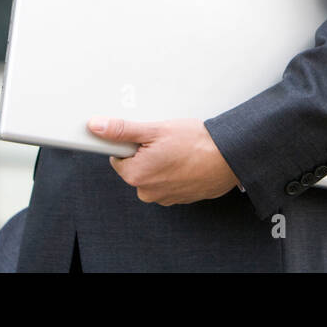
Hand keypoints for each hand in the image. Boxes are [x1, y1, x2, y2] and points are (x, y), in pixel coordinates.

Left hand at [88, 116, 240, 204]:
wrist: (230, 156)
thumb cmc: (196, 142)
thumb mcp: (156, 130)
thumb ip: (123, 130)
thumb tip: (97, 126)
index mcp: (136, 175)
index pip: (120, 157)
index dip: (134, 144)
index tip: (150, 138)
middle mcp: (147, 192)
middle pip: (137, 167)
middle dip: (149, 154)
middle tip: (168, 143)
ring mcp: (165, 198)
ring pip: (154, 175)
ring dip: (163, 164)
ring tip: (182, 152)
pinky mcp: (180, 199)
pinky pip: (170, 183)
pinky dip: (177, 173)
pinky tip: (189, 162)